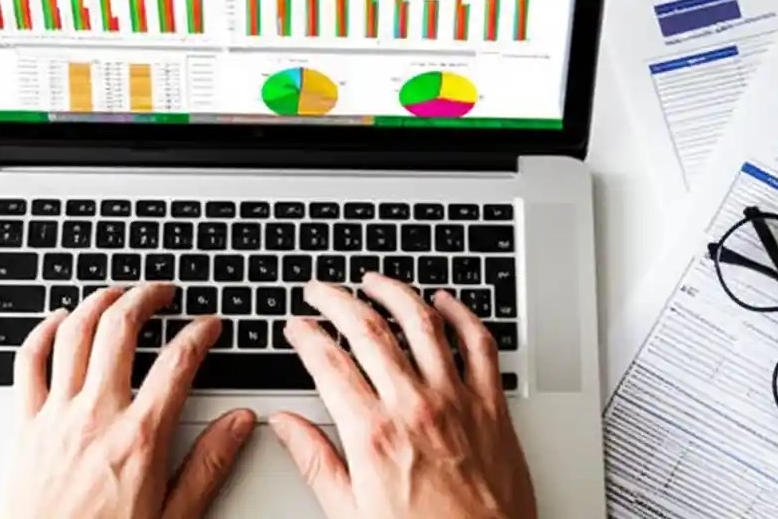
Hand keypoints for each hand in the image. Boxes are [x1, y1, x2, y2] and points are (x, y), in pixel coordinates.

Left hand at [1, 285, 254, 518]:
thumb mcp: (173, 516)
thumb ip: (209, 465)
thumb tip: (239, 425)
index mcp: (139, 438)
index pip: (178, 363)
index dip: (199, 333)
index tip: (209, 324)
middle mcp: (96, 416)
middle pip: (120, 329)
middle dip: (145, 297)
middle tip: (161, 291)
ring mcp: (56, 416)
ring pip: (74, 333)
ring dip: (98, 302)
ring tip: (116, 293)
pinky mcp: (25, 425)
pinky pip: (29, 362)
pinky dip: (43, 331)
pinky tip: (58, 320)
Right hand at [270, 275, 535, 518]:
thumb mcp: (351, 512)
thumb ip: (315, 462)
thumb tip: (285, 427)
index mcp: (372, 434)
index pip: (328, 362)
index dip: (306, 335)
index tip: (297, 326)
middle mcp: (413, 407)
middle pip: (368, 329)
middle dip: (337, 300)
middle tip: (320, 290)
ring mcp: (456, 400)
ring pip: (422, 322)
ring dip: (394, 292)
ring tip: (374, 281)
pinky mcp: (492, 405)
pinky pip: (478, 343)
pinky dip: (461, 314)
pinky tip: (446, 302)